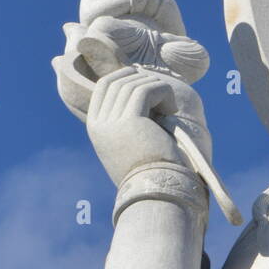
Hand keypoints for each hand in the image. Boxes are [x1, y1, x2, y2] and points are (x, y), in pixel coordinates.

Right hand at [86, 65, 211, 185]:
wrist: (156, 192)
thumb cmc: (150, 170)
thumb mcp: (131, 142)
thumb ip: (128, 119)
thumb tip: (142, 89)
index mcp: (96, 128)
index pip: (104, 86)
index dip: (125, 76)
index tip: (147, 80)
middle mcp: (100, 123)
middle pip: (117, 80)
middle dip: (142, 79)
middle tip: (163, 92)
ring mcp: (112, 122)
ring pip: (134, 84)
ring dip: (157, 88)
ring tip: (170, 107)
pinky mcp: (131, 121)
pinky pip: (147, 90)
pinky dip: (163, 93)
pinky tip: (172, 110)